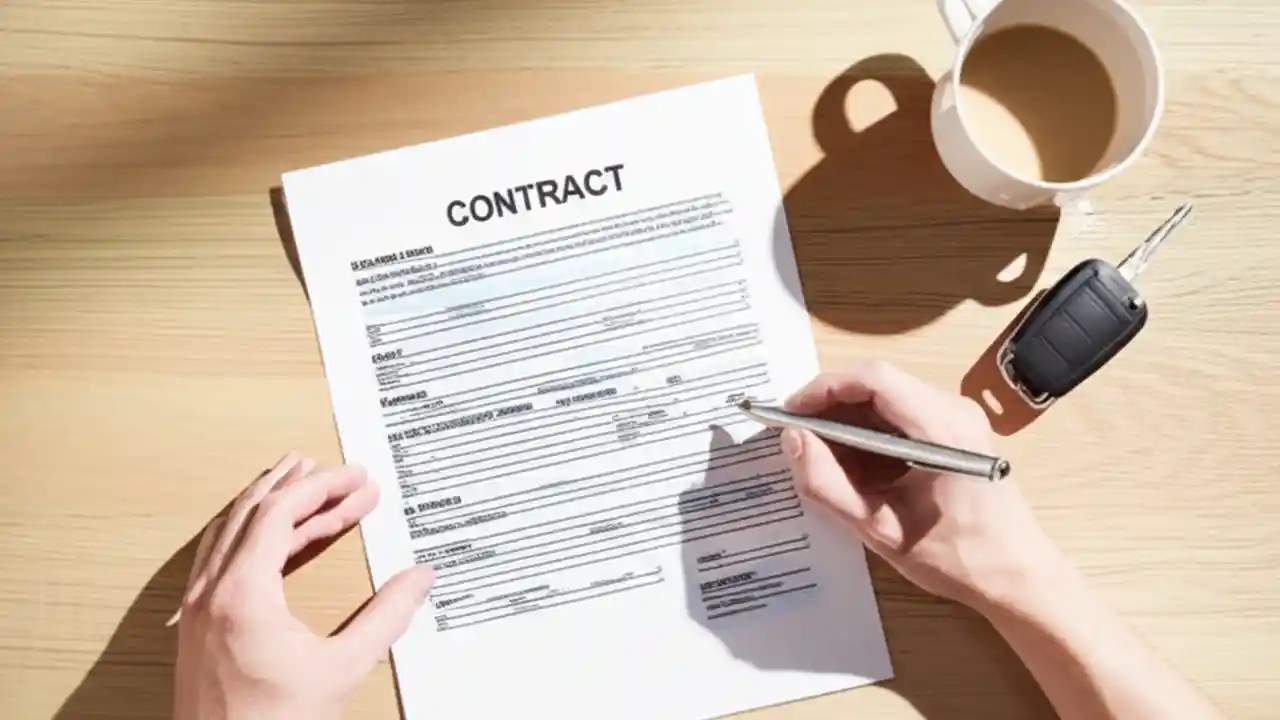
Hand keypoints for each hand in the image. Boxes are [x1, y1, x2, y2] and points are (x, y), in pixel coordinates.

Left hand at [175, 454, 434, 719]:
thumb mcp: (342, 668)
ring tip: (307, 489)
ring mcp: (197, 610)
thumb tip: (419, 579)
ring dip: (272, 506)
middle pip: (253, 513)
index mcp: (241, 594)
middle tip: (339, 475)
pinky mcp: (197, 628)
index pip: (278, 513)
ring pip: (232, 533)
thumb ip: (386, 616)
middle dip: (300, 487)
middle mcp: (210, 594)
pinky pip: (220, 559)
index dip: (321, 488)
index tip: (354, 477)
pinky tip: (275, 541)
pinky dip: (252, 536)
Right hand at [782, 361, 1061, 609]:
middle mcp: (955, 410)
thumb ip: (829, 485)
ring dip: (849, 422)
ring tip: (822, 459)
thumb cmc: (958, 559)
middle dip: (831, 407)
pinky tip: (854, 468)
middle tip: (797, 439)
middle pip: (878, 384)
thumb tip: (792, 441)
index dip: (824, 389)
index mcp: (943, 429)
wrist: (1017, 575)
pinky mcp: (956, 430)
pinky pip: (902, 415)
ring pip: (887, 398)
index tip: (789, 415)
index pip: (874, 379)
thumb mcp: (881, 529)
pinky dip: (870, 433)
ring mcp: (959, 417)